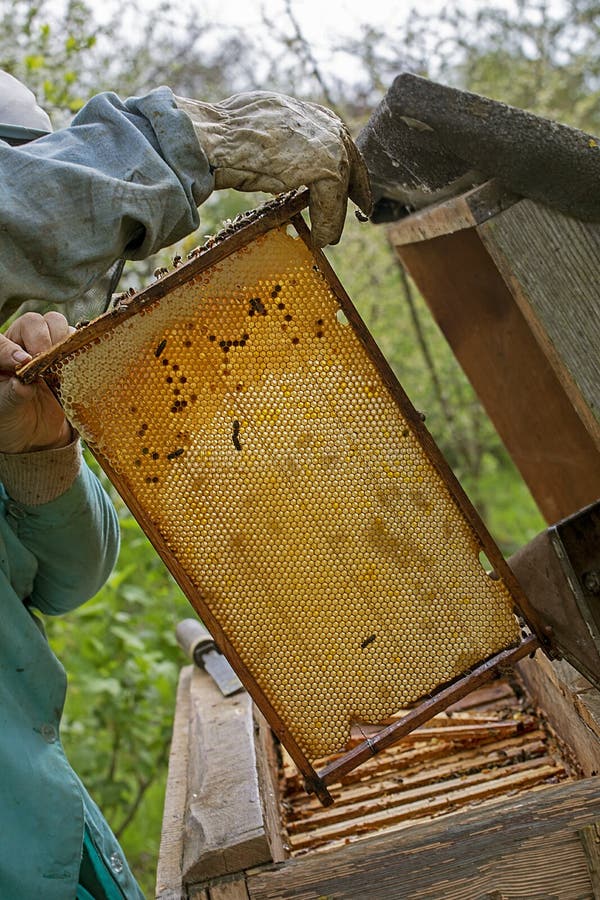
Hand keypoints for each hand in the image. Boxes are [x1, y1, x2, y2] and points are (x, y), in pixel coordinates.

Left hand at [0, 312, 73, 452]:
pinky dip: (81, 351)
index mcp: (1, 353)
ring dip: (62, 342)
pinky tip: (76, 369)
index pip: (2, 339)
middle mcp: (23, 344)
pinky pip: (80, 343)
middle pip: (35, 322)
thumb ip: (12, 393)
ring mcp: (49, 348)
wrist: (35, 436)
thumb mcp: (5, 408)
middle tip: (45, 365)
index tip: (21, 363)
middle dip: (42, 339)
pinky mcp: (70, 356)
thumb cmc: (12, 417)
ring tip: (61, 367)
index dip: (11, 347)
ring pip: (59, 325)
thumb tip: (22, 380)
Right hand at [176, 91, 371, 246]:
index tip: (351, 179)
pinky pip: (332, 202)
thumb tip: (283, 162)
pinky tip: (324, 239)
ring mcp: (327, 143)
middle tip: (364, 206)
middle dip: (356, 185)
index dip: (345, 161)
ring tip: (332, 236)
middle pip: (349, 158)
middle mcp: (322, 122)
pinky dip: (327, 223)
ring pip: (340, 184)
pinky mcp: (325, 167)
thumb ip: (282, 143)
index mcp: (305, 111)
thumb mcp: (261, 135)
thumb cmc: (224, 138)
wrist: (215, 138)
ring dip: (335, 213)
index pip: (335, 137)